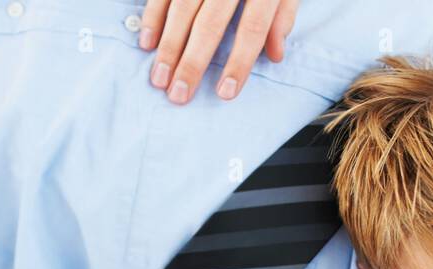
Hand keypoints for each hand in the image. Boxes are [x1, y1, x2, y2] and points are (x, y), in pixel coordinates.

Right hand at [140, 0, 298, 103]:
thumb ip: (283, 15)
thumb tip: (275, 54)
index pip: (252, 27)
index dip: (239, 62)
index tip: (225, 93)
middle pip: (211, 22)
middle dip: (193, 61)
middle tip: (178, 95)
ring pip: (183, 7)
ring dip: (168, 45)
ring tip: (159, 78)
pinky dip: (153, 15)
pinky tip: (148, 43)